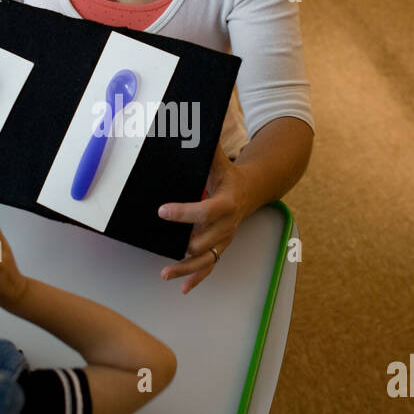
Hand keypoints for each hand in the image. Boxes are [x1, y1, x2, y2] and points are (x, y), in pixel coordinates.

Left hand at [157, 150, 251, 293]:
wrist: (251, 191)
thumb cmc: (229, 175)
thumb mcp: (219, 160)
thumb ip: (208, 147)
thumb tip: (195, 125)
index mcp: (227, 202)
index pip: (205, 210)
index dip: (184, 212)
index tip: (163, 211)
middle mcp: (227, 225)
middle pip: (205, 240)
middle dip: (184, 246)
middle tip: (162, 245)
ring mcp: (224, 239)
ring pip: (206, 259)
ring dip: (186, 269)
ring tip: (165, 273)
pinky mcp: (220, 247)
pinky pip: (210, 266)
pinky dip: (197, 278)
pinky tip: (183, 288)